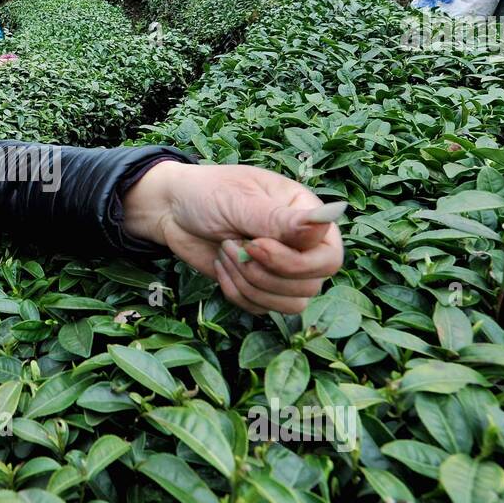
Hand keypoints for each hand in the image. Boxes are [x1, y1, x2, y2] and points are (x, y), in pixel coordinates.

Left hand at [122, 162, 344, 314]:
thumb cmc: (208, 193)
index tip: (253, 243)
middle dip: (264, 275)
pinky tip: (221, 266)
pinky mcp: (260, 287)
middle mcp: (303, 246)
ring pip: (291, 304)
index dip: (292, 261)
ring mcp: (283, 269)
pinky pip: (261, 309)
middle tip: (232, 246)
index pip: (329, 258)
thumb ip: (283, 219)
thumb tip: (330, 217)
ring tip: (226, 253)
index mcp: (307, 215)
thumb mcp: (242, 201)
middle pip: (311, 286)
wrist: (173, 209)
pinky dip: (236, 292)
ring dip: (250, 285)